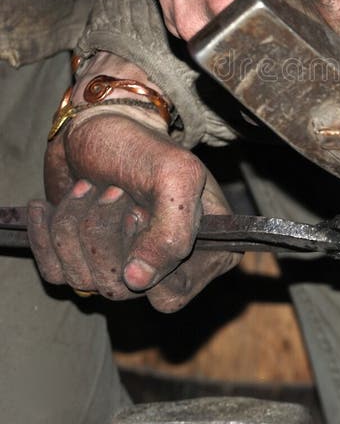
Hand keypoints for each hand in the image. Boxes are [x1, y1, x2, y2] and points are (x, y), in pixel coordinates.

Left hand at [29, 56, 238, 311]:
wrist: (97, 127)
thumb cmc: (143, 146)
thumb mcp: (174, 177)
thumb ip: (172, 233)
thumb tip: (139, 281)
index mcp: (206, 253)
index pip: (170, 296)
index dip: (146, 258)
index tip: (138, 212)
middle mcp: (166, 268)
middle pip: (123, 290)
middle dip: (105, 234)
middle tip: (114, 191)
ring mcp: (124, 267)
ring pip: (86, 282)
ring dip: (76, 226)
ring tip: (88, 189)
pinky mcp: (85, 261)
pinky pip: (57, 274)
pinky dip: (49, 235)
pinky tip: (51, 207)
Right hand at [129, 0, 339, 47]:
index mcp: (234, 13)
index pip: (294, 57)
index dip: (318, 40)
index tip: (319, 4)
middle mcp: (199, 29)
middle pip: (266, 47)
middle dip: (289, 19)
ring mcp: (178, 20)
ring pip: (241, 35)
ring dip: (262, 8)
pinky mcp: (169, 6)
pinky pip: (217, 19)